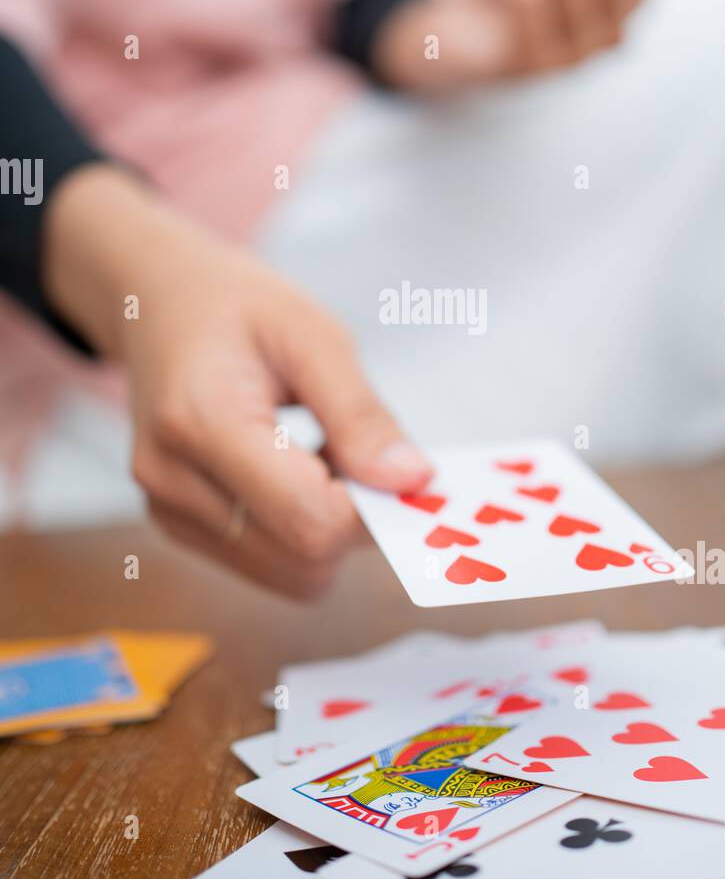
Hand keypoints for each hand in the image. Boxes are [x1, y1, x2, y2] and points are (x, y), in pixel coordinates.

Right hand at [42, 166, 431, 595]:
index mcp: (201, 421)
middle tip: (365, 454)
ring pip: (290, 575)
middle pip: (302, 558)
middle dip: (356, 521)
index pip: (309, 518)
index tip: (405, 470)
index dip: (374, 508)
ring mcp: (167, 511)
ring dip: (329, 529)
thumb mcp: (312, 334)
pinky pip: (269, 564)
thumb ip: (361, 413)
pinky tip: (296, 471)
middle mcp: (172, 481)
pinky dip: (300, 532)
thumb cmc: (237, 308)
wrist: (157, 303)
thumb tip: (413, 480)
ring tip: (325, 456)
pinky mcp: (177, 527)